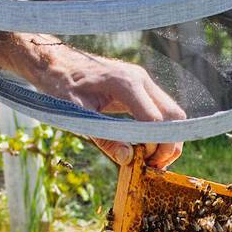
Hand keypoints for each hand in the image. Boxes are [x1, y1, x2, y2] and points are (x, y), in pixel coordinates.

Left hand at [0, 33, 184, 169]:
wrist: (57, 64)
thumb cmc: (62, 88)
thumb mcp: (78, 115)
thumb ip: (104, 137)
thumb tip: (128, 160)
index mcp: (125, 83)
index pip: (156, 121)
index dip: (154, 146)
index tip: (143, 164)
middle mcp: (141, 79)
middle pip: (174, 117)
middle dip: (169, 145)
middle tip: (153, 167)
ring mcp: (144, 81)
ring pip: (172, 114)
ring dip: (168, 139)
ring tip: (150, 160)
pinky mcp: (142, 87)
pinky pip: (162, 111)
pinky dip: (161, 131)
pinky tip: (146, 147)